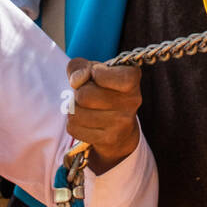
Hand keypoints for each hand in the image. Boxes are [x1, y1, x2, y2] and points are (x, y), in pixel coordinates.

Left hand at [66, 59, 141, 173]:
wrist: (121, 128)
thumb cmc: (105, 90)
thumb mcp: (95, 71)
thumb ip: (80, 67)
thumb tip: (76, 80)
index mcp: (132, 77)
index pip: (102, 74)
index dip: (94, 73)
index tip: (96, 74)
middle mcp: (132, 100)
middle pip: (84, 95)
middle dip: (79, 93)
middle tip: (87, 93)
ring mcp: (122, 122)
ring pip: (77, 113)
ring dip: (74, 109)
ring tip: (86, 108)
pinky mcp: (109, 139)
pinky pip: (74, 128)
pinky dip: (74, 123)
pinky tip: (86, 121)